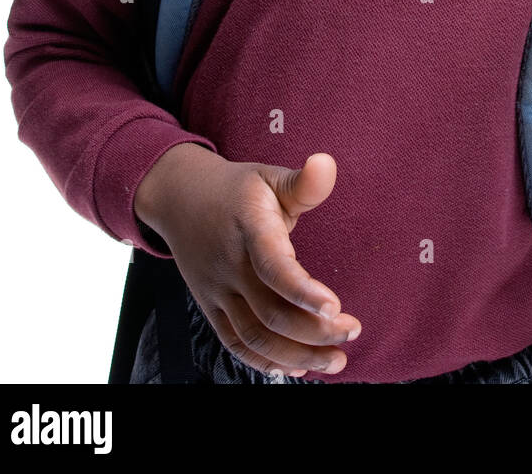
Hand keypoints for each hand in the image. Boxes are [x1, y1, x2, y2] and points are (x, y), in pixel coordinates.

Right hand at [134, 146, 360, 377]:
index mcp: (249, 228)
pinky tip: (297, 367)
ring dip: (296, 356)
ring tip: (335, 360)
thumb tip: (327, 163)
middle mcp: (230, 265)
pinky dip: (266, 362)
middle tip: (352, 332)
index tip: (336, 308)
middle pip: (270, 313)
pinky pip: (236, 344)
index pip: (274, 265)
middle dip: (315, 331)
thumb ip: (303, 183)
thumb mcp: (269, 177)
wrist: (180, 199)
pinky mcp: (211, 308)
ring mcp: (217, 291)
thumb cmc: (238, 189)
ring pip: (255, 337)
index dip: (303, 291)